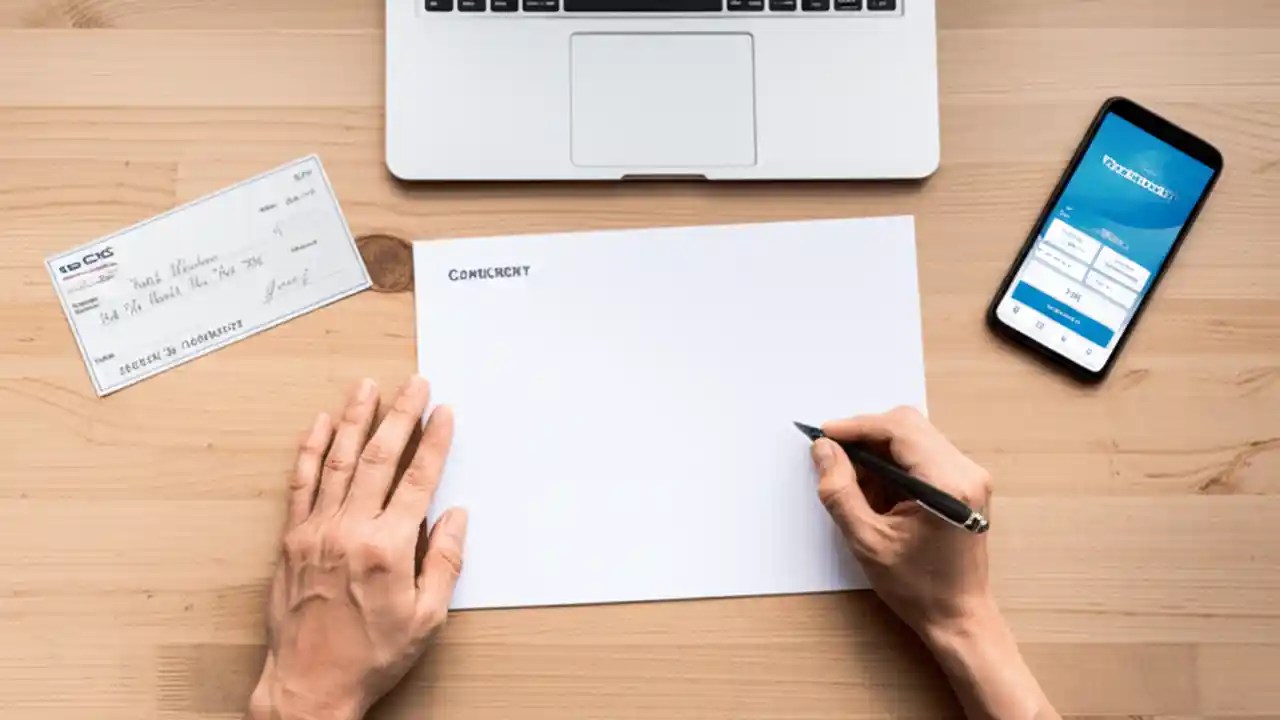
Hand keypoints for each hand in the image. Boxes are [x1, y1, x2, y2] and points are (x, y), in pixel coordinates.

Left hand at [247, 376, 465, 719]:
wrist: (309, 685)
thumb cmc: (370, 657)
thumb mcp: (427, 618)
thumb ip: (444, 561)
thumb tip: (455, 517)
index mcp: (388, 549)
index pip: (418, 480)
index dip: (434, 442)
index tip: (443, 414)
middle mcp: (350, 531)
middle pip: (378, 458)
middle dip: (400, 415)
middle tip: (413, 385)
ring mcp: (316, 532)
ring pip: (337, 461)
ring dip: (354, 419)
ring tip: (366, 388)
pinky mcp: (292, 540)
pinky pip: (301, 483)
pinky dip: (310, 450)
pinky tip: (319, 425)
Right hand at [811, 406, 992, 637]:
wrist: (958, 616)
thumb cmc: (918, 587)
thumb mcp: (868, 541)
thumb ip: (841, 491)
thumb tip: (824, 451)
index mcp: (948, 485)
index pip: (899, 430)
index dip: (857, 427)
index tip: (825, 435)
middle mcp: (966, 473)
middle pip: (908, 425)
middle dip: (866, 434)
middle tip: (833, 453)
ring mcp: (969, 476)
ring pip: (914, 437)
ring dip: (878, 449)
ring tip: (852, 477)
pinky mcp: (964, 483)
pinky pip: (922, 453)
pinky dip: (893, 461)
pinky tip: (874, 486)